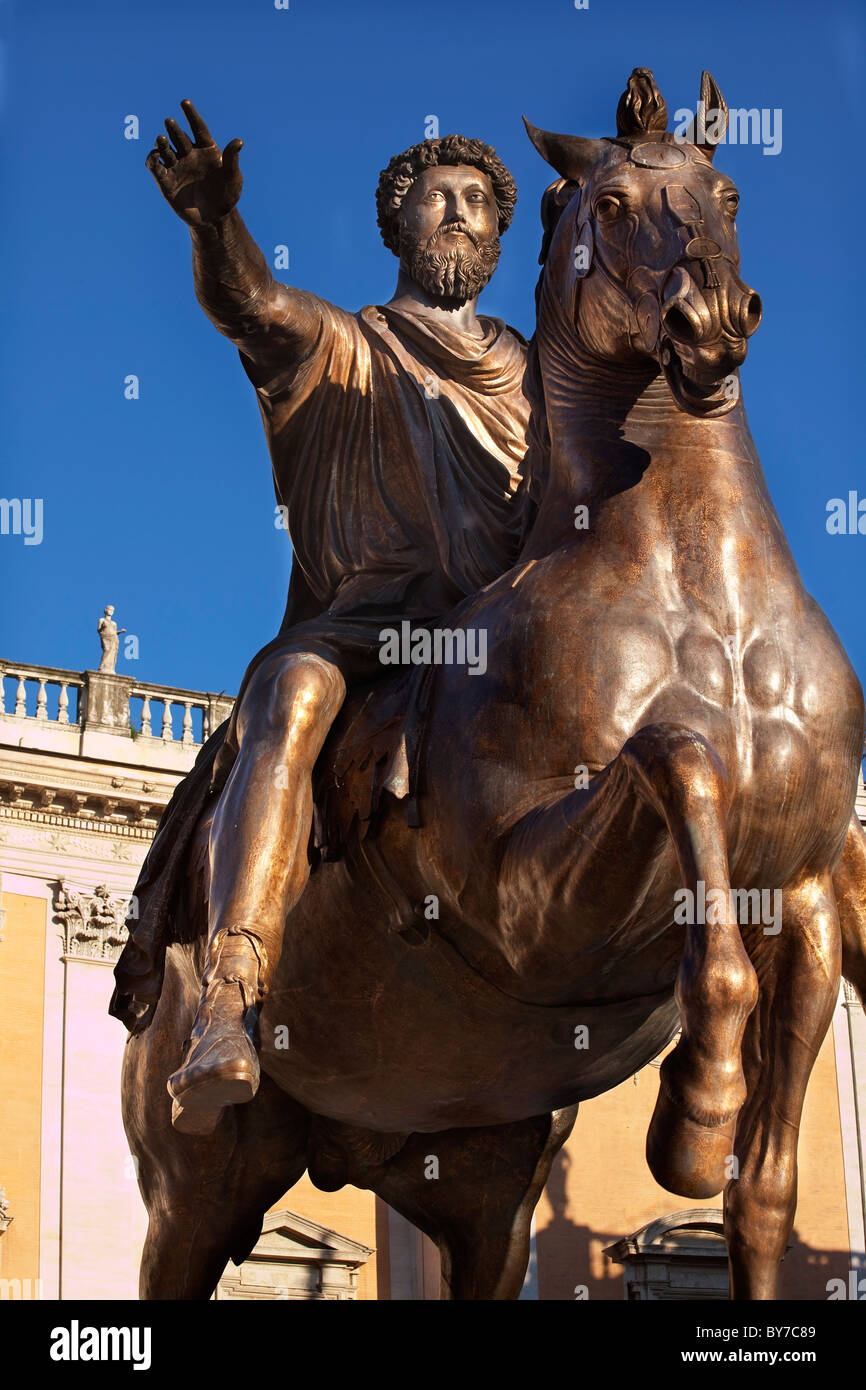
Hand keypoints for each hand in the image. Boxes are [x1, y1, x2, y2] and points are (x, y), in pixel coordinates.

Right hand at [146, 100, 242, 226]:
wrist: (215, 218)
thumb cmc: (227, 196)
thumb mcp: (233, 178)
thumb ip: (232, 159)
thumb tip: (239, 141)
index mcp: (206, 150)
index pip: (197, 128)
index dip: (191, 115)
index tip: (184, 102)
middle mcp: (190, 155)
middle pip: (179, 137)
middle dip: (174, 129)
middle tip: (170, 122)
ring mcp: (177, 167)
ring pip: (166, 150)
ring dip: (162, 143)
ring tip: (162, 139)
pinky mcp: (166, 181)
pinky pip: (155, 167)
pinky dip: (152, 160)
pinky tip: (154, 157)